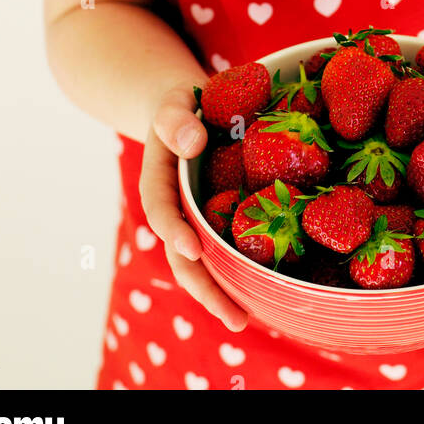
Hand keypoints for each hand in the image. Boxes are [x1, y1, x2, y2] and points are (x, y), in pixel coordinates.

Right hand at [138, 81, 248, 331]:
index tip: (193, 249)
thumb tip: (193, 142)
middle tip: (232, 316)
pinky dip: (238, 273)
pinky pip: (225, 250)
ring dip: (220, 293)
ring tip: (244, 320)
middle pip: (182, 256)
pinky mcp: (216, 222)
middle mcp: (175, 209)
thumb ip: (175, 119)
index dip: (175, 232)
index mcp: (159, 182)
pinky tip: (264, 293)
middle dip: (204, 287)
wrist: (191, 110)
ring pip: (202, 264)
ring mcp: (195, 220)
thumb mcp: (173, 102)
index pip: (162, 211)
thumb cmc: (182, 105)